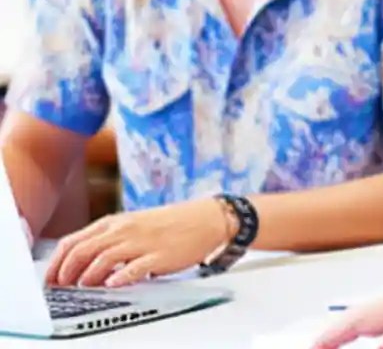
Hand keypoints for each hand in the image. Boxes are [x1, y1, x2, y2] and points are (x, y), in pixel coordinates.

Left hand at [44, 198, 231, 287]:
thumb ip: (109, 240)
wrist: (205, 219)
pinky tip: (112, 285)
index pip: (73, 242)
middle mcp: (124, 230)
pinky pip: (134, 268)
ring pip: (102, 259)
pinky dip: (118, 278)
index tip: (51, 278)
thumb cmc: (169, 224)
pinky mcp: (159, 256)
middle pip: (82, 251)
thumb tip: (84, 262)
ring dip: (87, 277)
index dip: (56, 263)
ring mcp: (141, 242)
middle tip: (61, 287)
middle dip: (65, 272)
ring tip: (84, 288)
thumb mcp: (133, 225)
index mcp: (114, 223)